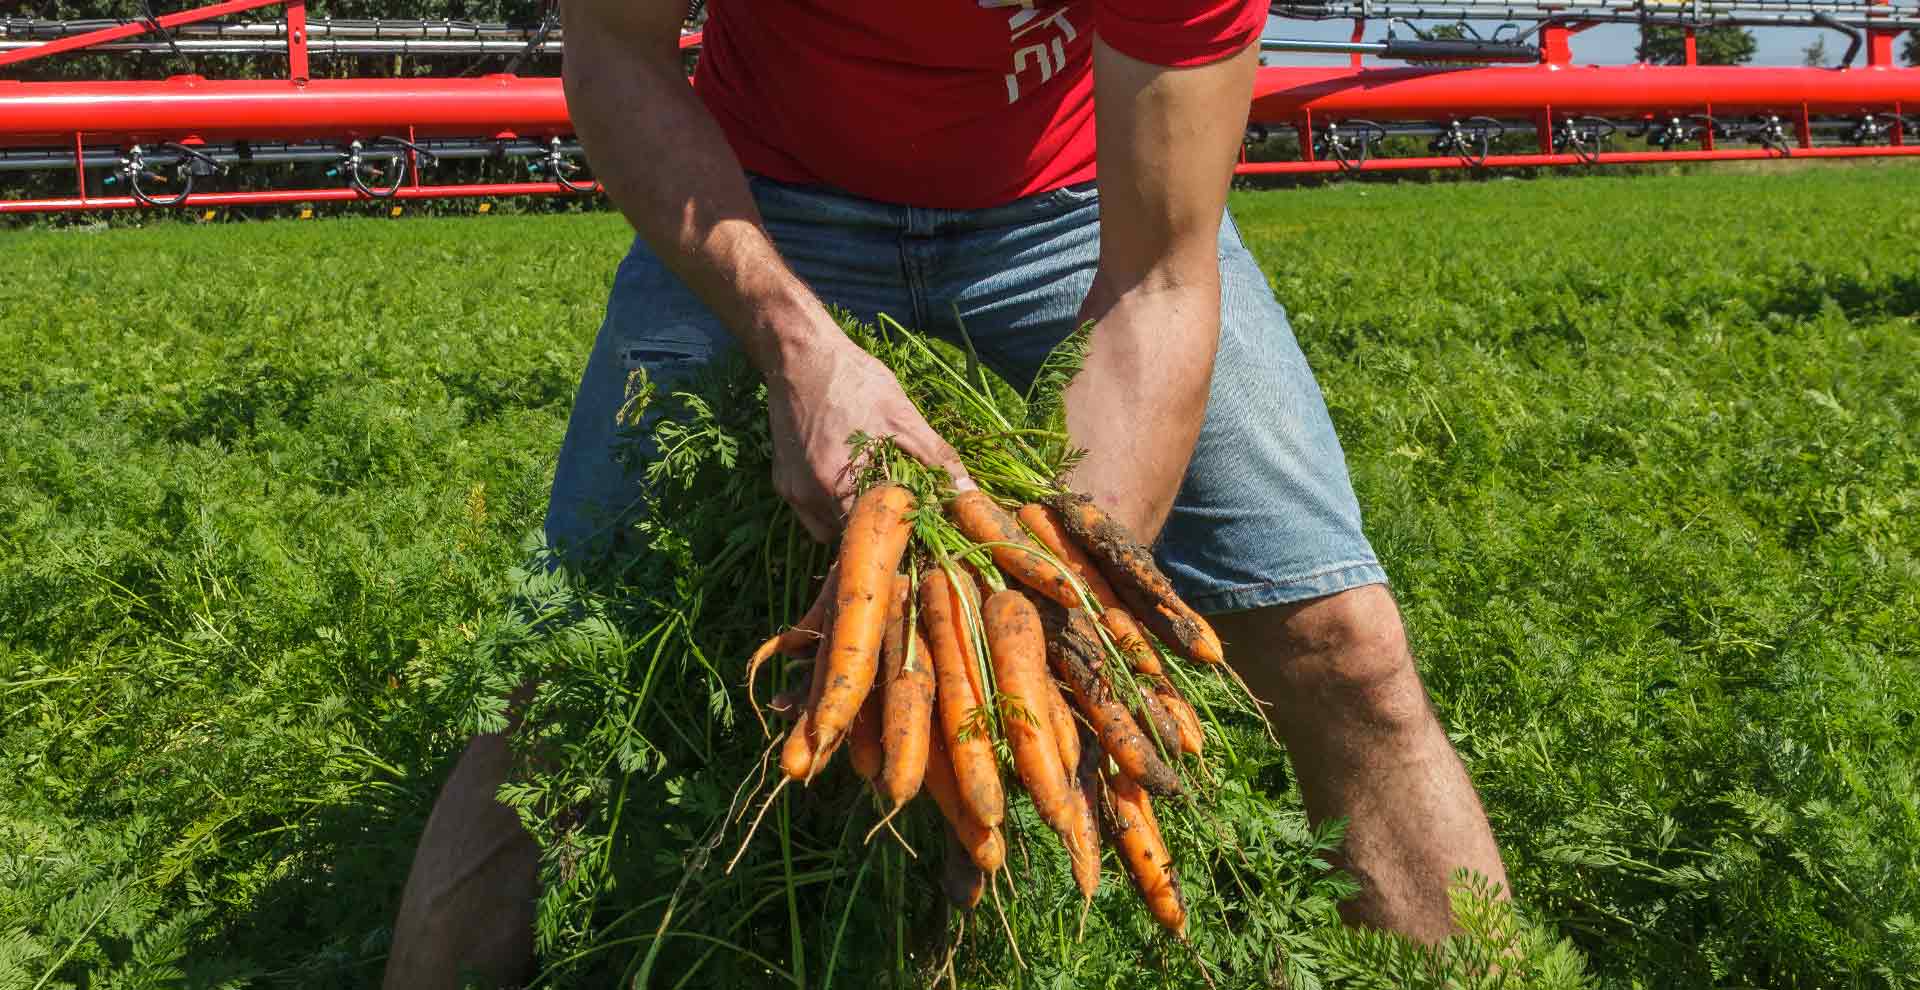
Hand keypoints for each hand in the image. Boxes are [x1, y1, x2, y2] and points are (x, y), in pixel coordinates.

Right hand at [766, 335, 973, 540]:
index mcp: (838, 487)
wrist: (799, 353)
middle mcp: (807, 497)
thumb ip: (936, 457)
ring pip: (824, 528)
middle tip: (898, 509)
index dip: (896, 534)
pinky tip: (846, 479)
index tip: (915, 524)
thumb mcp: (901, 416)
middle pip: (846, 538)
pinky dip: (828, 505)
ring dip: (848, 519)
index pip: (870, 536)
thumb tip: (969, 491)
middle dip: (872, 529)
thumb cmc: (854, 380)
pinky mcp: (779, 479)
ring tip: (872, 493)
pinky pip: (807, 510)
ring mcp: (789, 490)